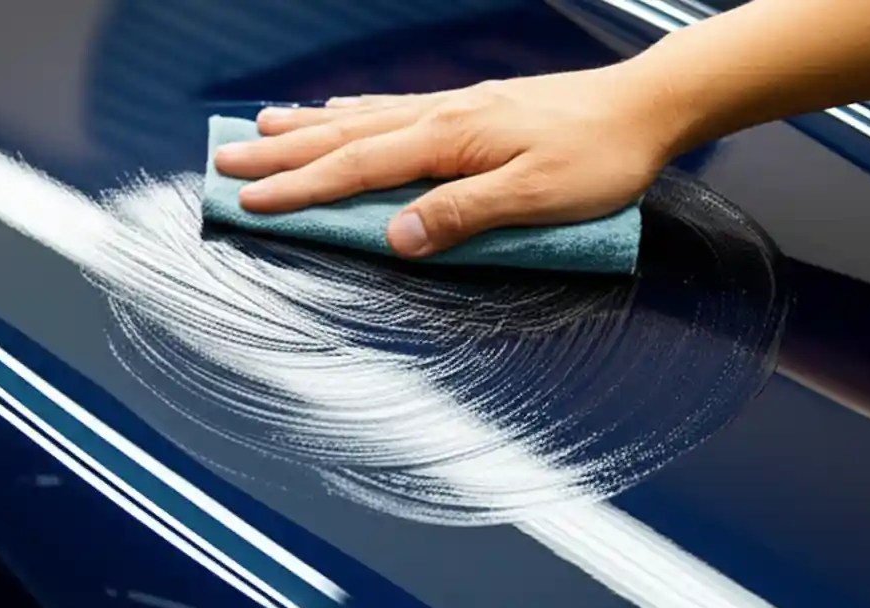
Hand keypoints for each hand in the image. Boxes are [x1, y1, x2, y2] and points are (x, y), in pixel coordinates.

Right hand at [213, 64, 686, 258]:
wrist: (643, 108)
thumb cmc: (598, 157)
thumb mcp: (534, 197)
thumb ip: (462, 216)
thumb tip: (396, 236)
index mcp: (448, 140)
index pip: (356, 168)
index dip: (299, 189)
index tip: (248, 201)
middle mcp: (441, 117)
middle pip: (343, 136)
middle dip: (282, 155)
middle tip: (226, 163)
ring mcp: (455, 108)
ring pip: (362, 117)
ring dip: (308, 127)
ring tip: (262, 129)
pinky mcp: (473, 108)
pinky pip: (393, 108)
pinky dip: (354, 112)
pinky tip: (342, 112)